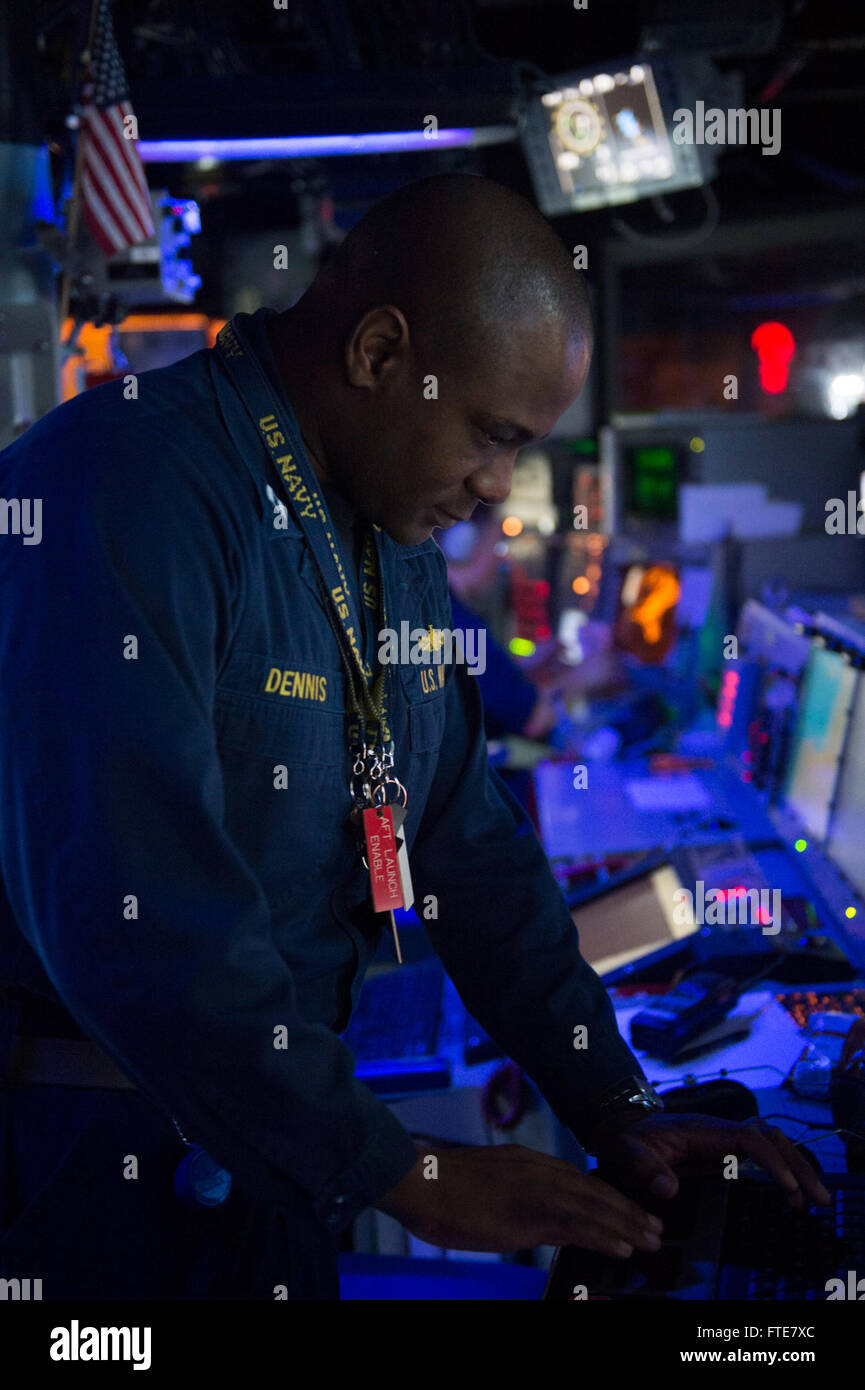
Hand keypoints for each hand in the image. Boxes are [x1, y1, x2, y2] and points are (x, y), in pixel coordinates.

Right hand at [374, 1142, 664, 1256]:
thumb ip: (520, 1198)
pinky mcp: (526, 1210)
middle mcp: (538, 1170)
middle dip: (627, 1210)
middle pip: (594, 1190)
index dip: (609, 1197)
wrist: (418, 1179)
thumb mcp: (491, 1187)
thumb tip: (539, 1219)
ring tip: (650, 1238)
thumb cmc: (443, 1187)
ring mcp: (534, 1188)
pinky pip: (573, 1223)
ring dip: (624, 1223)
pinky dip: (601, 1234)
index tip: (631, 1210)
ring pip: (592, 1206)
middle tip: (655, 1227)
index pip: (580, 1180)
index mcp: (529, 1163)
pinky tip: (620, 1246)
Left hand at [588, 1111, 831, 1208]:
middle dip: (796, 1165)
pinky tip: (790, 1191)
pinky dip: (780, 1168)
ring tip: (812, 1200)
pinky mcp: (721, 1148)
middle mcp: (717, 1129)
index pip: (748, 1138)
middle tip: (819, 1198)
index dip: (771, 1160)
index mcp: (700, 1129)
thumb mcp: (625, 1153)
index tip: (788, 1187)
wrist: (618, 1126)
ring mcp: (721, 1137)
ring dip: (793, 1166)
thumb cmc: (624, 1140)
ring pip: (769, 1142)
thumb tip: (668, 1188)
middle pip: (769, 1137)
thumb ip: (644, 1168)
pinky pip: (759, 1152)